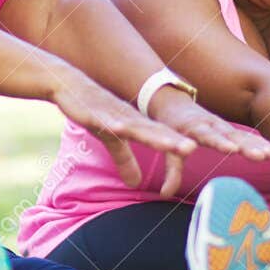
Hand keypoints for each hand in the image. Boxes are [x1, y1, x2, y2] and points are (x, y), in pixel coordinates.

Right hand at [50, 71, 196, 197]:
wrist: (70, 84)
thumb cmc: (95, 112)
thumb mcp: (111, 139)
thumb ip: (126, 160)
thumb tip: (135, 184)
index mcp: (138, 125)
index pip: (164, 137)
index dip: (181, 145)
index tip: (199, 153)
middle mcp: (132, 120)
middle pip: (158, 133)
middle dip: (177, 142)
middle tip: (195, 149)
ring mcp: (116, 116)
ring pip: (140, 128)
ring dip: (158, 137)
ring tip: (176, 146)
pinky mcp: (97, 115)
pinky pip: (109, 123)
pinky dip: (117, 127)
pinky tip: (123, 130)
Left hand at [148, 88, 269, 163]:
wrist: (176, 104)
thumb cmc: (172, 127)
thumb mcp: (168, 145)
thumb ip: (171, 171)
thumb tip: (164, 194)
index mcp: (195, 127)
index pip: (208, 135)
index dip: (220, 142)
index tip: (231, 149)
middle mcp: (213, 125)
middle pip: (232, 136)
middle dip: (247, 146)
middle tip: (260, 156)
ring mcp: (224, 127)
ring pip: (244, 136)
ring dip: (259, 145)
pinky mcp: (231, 130)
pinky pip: (248, 137)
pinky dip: (261, 143)